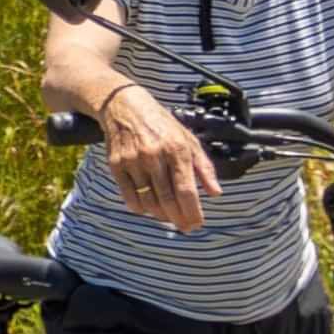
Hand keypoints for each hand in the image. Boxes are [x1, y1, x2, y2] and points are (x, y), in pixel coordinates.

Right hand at [101, 88, 218, 233]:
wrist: (125, 106)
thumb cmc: (161, 124)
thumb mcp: (188, 139)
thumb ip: (204, 167)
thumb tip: (216, 192)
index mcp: (177, 148)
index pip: (187, 190)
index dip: (193, 212)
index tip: (197, 223)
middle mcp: (155, 155)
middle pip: (168, 199)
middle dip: (178, 218)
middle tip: (185, 227)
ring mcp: (134, 160)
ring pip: (149, 202)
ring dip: (161, 215)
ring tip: (169, 217)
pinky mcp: (117, 165)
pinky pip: (130, 198)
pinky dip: (141, 209)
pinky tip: (149, 208)